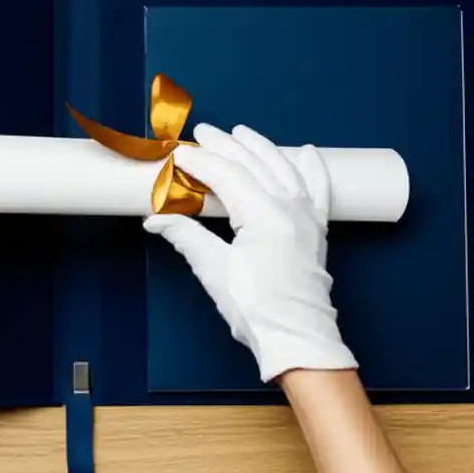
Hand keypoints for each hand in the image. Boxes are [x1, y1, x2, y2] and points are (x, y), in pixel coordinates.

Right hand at [144, 124, 356, 382]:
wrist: (297, 339)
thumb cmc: (257, 310)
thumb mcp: (214, 270)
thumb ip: (186, 236)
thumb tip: (156, 219)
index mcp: (264, 216)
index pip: (227, 176)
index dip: (201, 162)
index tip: (180, 154)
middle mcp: (290, 209)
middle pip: (254, 165)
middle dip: (226, 146)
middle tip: (202, 133)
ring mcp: (307, 217)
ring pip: (283, 168)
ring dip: (261, 147)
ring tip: (242, 133)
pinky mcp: (317, 230)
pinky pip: (318, 189)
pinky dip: (312, 168)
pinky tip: (306, 152)